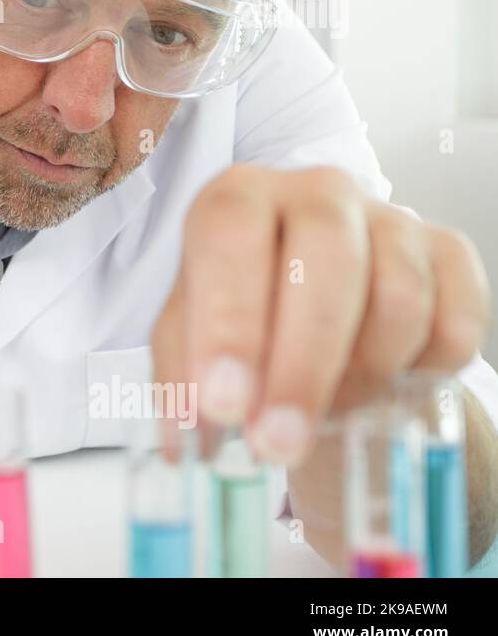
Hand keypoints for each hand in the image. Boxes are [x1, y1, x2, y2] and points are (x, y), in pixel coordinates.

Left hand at [152, 164, 490, 465]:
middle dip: (301, 366)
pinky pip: (452, 326)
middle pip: (324, 260)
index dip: (229, 322)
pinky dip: (419, 372)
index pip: (229, 234)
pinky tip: (383, 384)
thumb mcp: (189, 341)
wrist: (321, 320)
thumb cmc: (245, 321)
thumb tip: (188, 442)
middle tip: (276, 443)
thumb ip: (182, 381)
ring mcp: (393, 218)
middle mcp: (317, 193)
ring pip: (397, 299)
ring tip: (325, 410)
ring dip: (359, 376)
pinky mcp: (450, 255)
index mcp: (238, 197)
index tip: (224, 404)